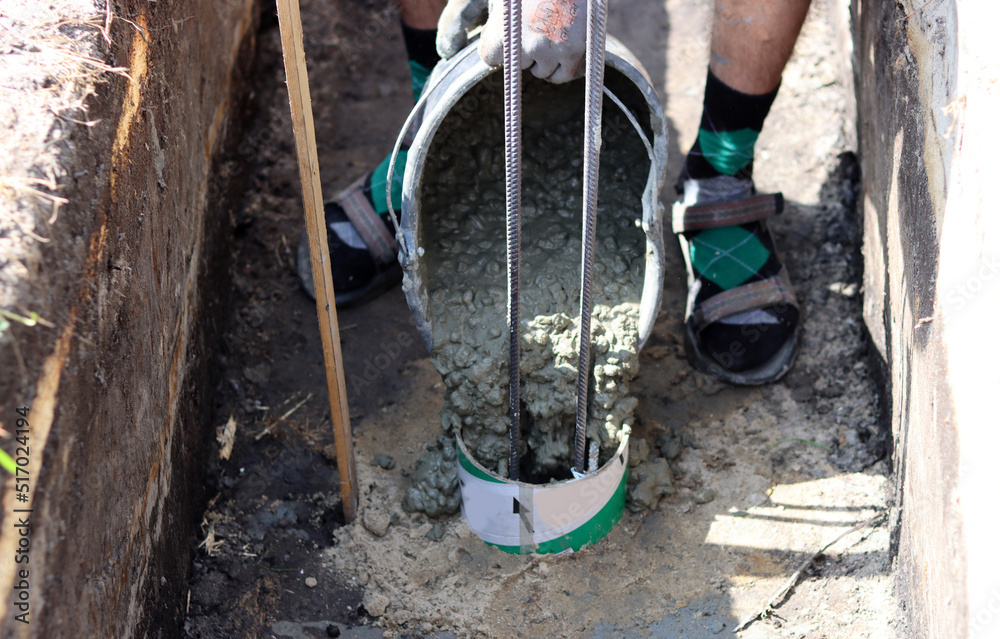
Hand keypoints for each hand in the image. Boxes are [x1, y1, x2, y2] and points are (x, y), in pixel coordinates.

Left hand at [437, 0, 587, 83]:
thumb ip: (469, 16)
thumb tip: (447, 49)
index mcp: (504, 30)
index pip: (489, 58)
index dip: (496, 46)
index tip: (504, 34)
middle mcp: (527, 44)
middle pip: (517, 65)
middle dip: (522, 50)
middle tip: (533, 24)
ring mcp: (553, 50)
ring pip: (540, 72)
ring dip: (541, 59)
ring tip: (549, 33)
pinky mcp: (576, 52)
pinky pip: (561, 76)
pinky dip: (559, 68)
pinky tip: (560, 50)